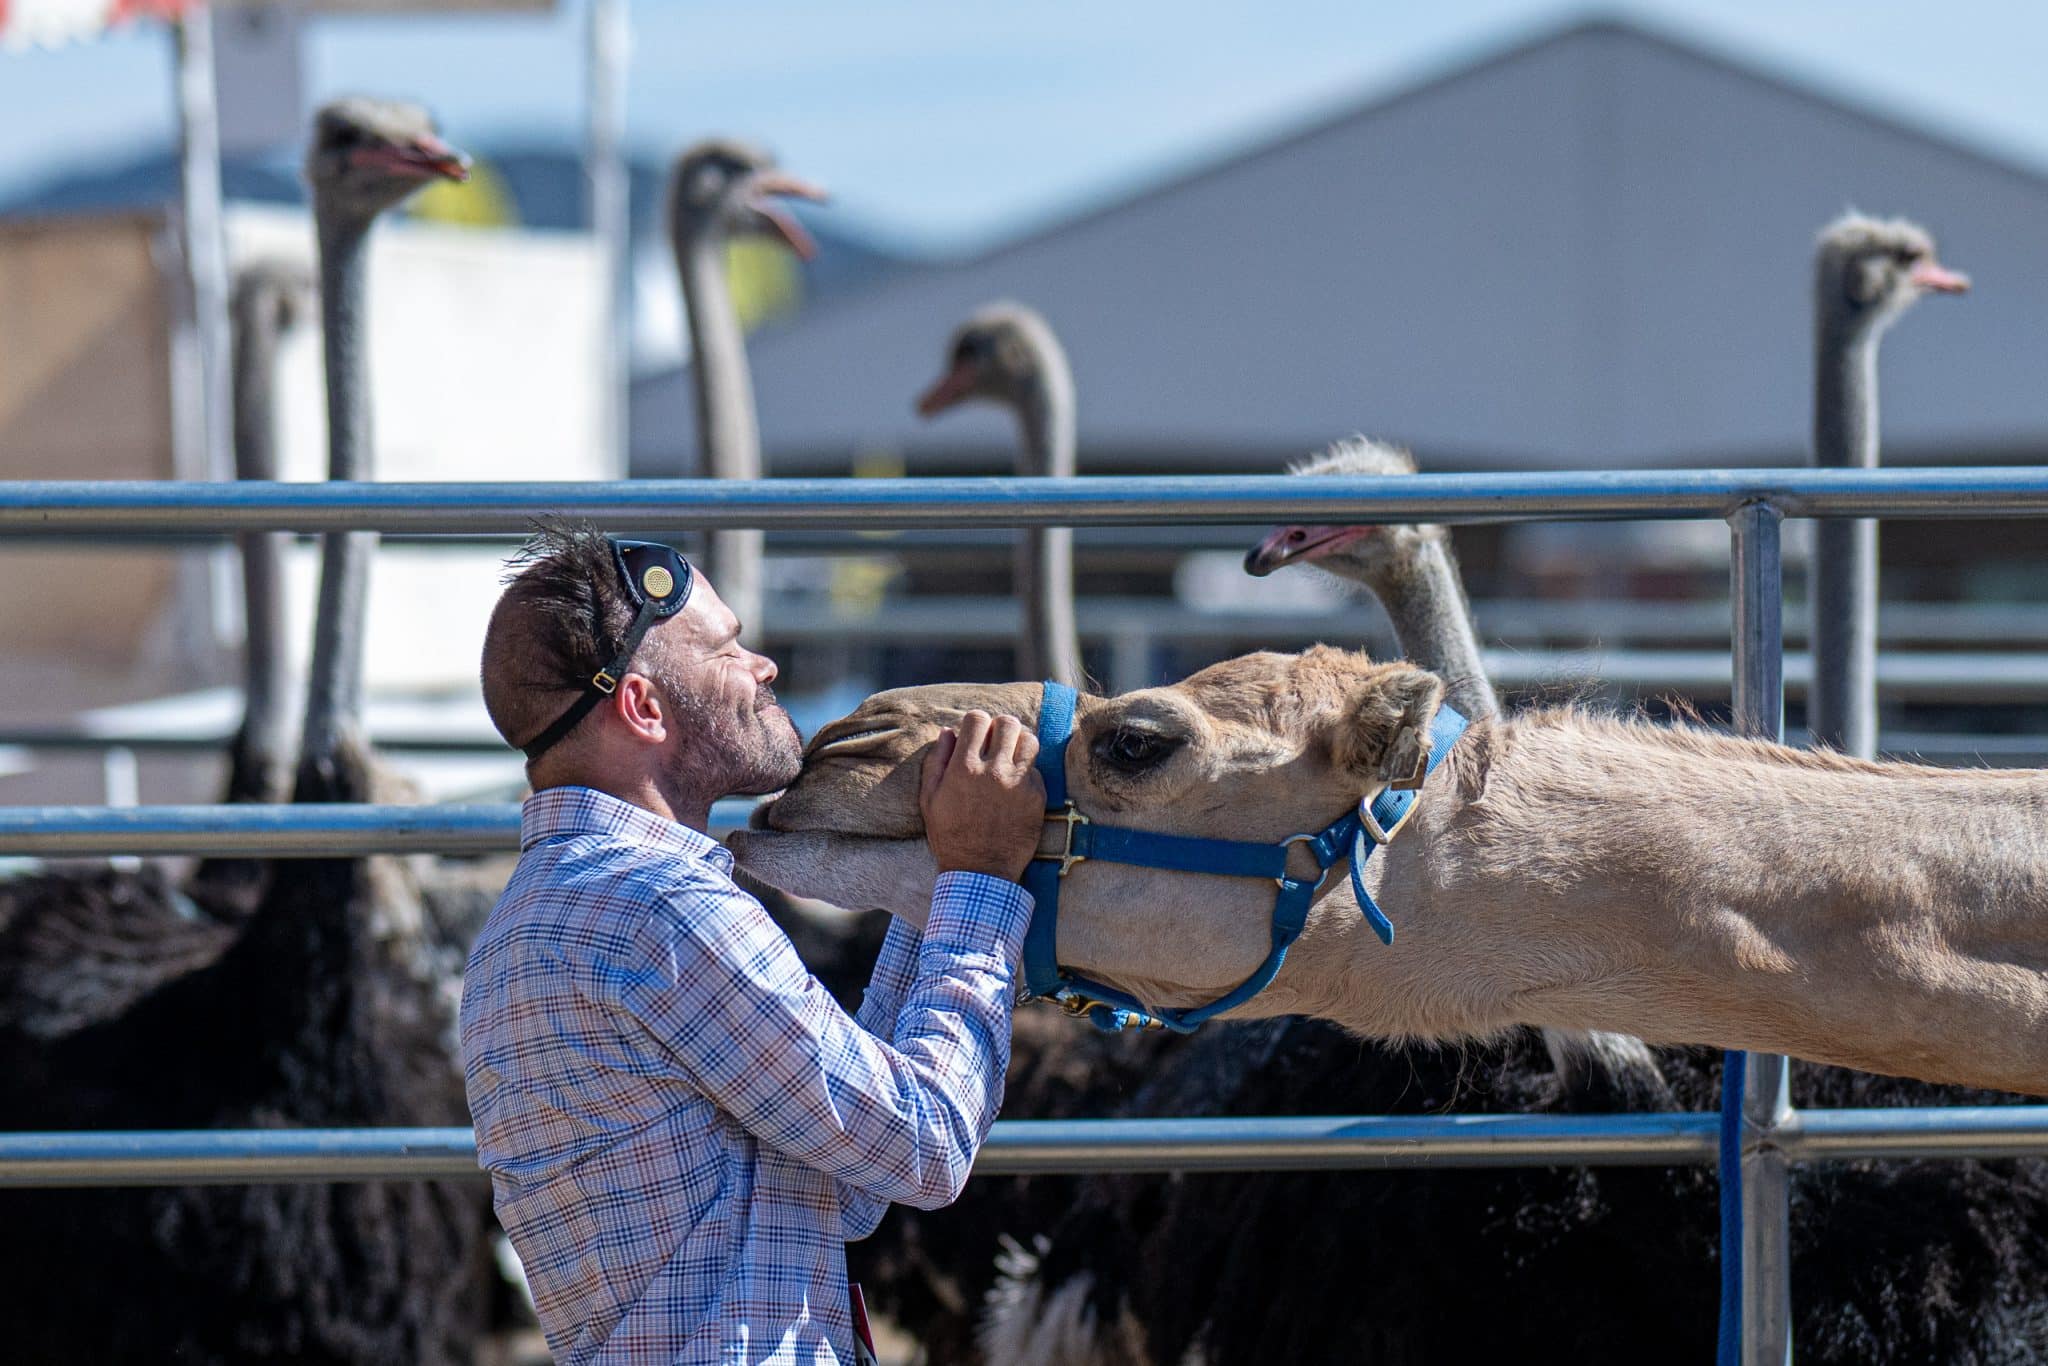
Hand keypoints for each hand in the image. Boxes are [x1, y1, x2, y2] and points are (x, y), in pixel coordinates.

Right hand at [918, 711, 1045, 881]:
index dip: (976, 723)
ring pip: (1029, 740)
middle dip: (1000, 728)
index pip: (977, 719)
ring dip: (1019, 743)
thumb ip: (936, 761)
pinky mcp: (1037, 797)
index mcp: (964, 768)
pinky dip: (1027, 771)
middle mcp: (993, 771)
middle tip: (995, 742)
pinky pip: (1037, 769)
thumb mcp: (929, 800)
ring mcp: (1018, 784)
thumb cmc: (950, 836)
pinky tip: (1016, 784)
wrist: (980, 872)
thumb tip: (948, 732)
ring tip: (1010, 756)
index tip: (976, 735)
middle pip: (1007, 724)